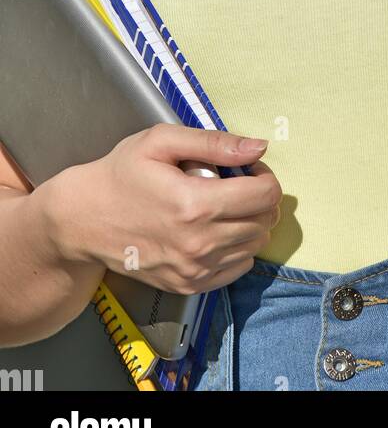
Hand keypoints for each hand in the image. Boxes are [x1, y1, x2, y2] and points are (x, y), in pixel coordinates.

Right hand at [43, 125, 282, 294]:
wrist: (83, 221)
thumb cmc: (121, 175)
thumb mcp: (161, 141)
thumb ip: (214, 143)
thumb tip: (259, 146)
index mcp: (195, 205)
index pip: (265, 195)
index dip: (265, 175)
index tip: (249, 168)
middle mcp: (199, 243)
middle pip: (264, 221)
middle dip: (261, 198)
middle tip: (237, 183)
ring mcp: (194, 269)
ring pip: (255, 246)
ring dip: (251, 222)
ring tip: (223, 205)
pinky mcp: (188, 285)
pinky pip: (238, 268)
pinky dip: (238, 247)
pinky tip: (216, 229)